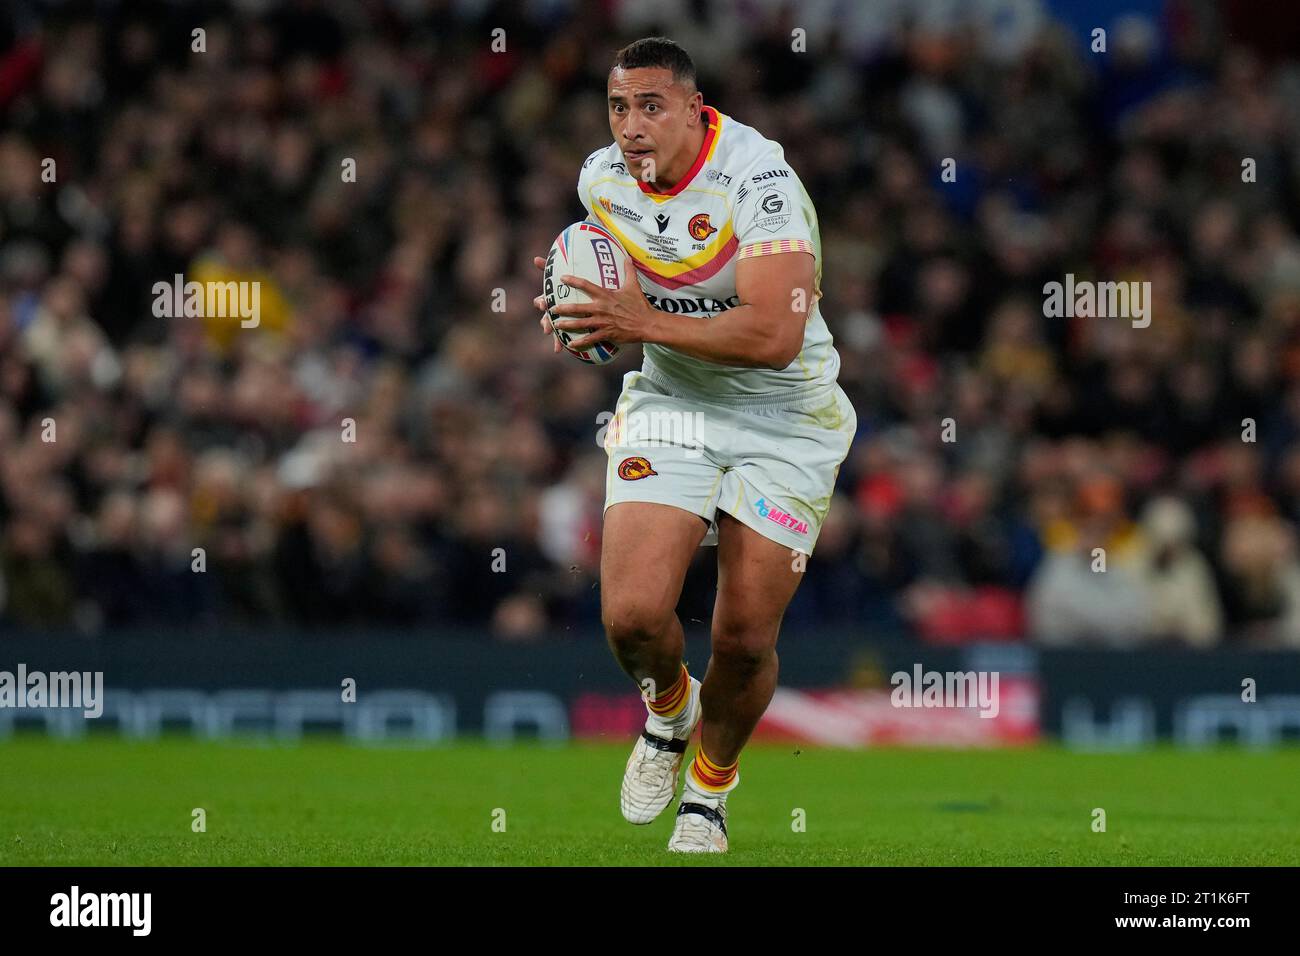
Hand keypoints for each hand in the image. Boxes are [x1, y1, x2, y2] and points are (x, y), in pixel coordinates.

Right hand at [532, 256, 560, 353]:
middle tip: (546, 327)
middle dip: (546, 323)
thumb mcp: (560, 277)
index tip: (543, 304)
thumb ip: (548, 267)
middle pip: (546, 318)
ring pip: (554, 330)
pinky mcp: (566, 328)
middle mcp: (552, 311)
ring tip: (556, 345)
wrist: (580, 298)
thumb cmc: (566, 286)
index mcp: (550, 299)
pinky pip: (562, 338)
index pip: (542, 300)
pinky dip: (560, 344)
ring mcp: (558, 320)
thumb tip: (534, 258)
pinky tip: (560, 350)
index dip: (541, 303)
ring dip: (554, 337)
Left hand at [540, 252, 655, 352]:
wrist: (647, 323)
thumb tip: (628, 257)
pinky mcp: (607, 333)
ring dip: (567, 325)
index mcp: (605, 295)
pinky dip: (580, 342)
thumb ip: (628, 271)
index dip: (573, 281)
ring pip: (580, 324)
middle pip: (577, 308)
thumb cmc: (639, 304)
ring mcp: (603, 322)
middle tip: (551, 308)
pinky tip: (571, 344)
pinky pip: (590, 338)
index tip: (562, 278)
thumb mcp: (633, 285)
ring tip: (555, 325)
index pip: (586, 285)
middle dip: (563, 308)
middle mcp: (601, 308)